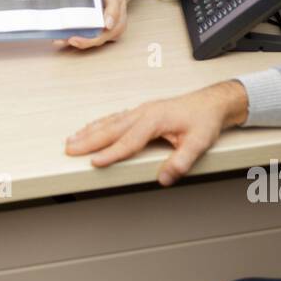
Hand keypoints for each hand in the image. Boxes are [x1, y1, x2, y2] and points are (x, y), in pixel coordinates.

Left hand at [54, 0, 126, 49]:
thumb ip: (113, 9)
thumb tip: (108, 25)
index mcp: (117, 27)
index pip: (101, 38)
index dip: (87, 41)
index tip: (73, 39)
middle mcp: (110, 33)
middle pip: (92, 41)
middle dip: (76, 42)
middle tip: (60, 40)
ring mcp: (102, 31)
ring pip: (87, 39)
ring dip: (71, 40)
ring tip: (57, 39)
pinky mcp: (95, 28)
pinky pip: (85, 34)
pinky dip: (73, 34)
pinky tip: (61, 34)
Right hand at [66, 81, 249, 185]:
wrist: (210, 103)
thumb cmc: (204, 120)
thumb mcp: (199, 143)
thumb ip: (181, 161)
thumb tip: (165, 178)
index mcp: (155, 120)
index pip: (128, 141)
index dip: (111, 153)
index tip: (94, 162)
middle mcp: (143, 113)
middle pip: (111, 129)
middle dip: (88, 140)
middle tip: (70, 149)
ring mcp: (140, 111)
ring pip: (109, 122)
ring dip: (89, 131)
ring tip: (72, 140)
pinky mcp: (140, 112)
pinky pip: (114, 118)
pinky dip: (99, 124)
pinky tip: (90, 129)